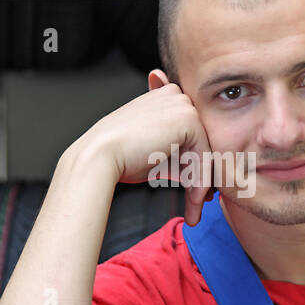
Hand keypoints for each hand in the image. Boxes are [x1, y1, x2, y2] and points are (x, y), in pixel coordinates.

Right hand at [74, 70, 216, 225]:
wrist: (99, 156)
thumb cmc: (119, 156)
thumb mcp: (152, 150)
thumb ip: (175, 151)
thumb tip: (197, 174)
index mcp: (163, 98)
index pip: (190, 134)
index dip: (193, 164)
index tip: (193, 189)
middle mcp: (175, 96)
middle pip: (199, 142)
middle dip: (200, 175)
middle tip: (199, 202)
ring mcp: (182, 105)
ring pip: (204, 151)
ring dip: (201, 183)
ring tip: (194, 208)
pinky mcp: (189, 120)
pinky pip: (205, 156)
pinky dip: (201, 181)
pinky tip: (194, 200)